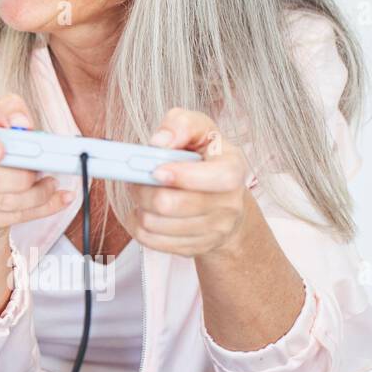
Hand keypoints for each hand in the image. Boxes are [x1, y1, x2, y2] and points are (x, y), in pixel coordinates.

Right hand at [0, 93, 71, 241]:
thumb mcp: (0, 115)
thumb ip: (10, 109)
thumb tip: (20, 123)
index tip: (2, 151)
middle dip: (19, 177)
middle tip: (39, 170)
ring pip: (0, 203)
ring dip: (34, 195)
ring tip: (50, 183)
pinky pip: (7, 218)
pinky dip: (38, 209)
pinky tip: (51, 199)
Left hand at [127, 108, 253, 257]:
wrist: (222, 198)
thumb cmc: (204, 157)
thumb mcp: (198, 129)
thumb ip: (180, 124)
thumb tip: (159, 141)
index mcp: (233, 168)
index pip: (218, 178)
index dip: (183, 176)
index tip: (156, 170)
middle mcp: (229, 203)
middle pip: (171, 204)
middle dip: (143, 189)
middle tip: (138, 178)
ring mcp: (215, 230)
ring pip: (155, 224)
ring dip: (139, 206)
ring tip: (143, 193)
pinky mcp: (195, 247)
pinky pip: (151, 240)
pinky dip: (137, 224)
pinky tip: (144, 211)